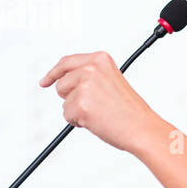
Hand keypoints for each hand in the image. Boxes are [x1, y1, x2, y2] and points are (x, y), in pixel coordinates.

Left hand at [38, 51, 158, 152]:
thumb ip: (90, 76)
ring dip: (76, 110)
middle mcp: (91, 68)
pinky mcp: (80, 104)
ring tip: (99, 112)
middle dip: (69, 97)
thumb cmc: (129, 110)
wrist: (141, 128)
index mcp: (100, 59)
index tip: (45, 81)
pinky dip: (78, 122)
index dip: (53, 73)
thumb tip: (65, 82)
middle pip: (61, 83)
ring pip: (64, 101)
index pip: (67, 62)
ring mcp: (85, 85)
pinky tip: (96, 120)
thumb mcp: (110, 81)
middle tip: (90, 106)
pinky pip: (67, 115)